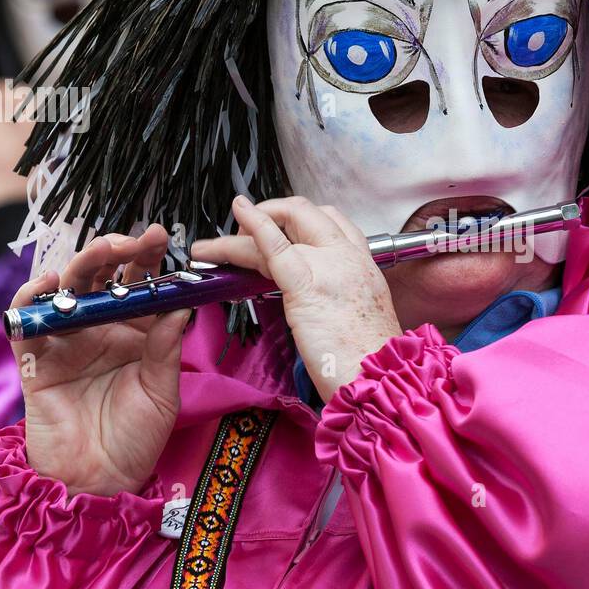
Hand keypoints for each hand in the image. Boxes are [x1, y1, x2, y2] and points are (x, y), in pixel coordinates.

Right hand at [13, 225, 187, 496]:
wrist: (98, 481)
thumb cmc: (136, 439)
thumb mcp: (162, 393)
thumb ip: (166, 349)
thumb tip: (181, 304)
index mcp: (136, 332)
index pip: (140, 283)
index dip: (149, 258)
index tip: (162, 236)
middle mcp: (100, 329)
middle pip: (102, 277)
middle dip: (116, 251)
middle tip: (133, 241)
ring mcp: (66, 341)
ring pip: (66, 289)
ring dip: (81, 265)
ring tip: (101, 252)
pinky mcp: (34, 359)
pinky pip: (26, 321)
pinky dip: (32, 298)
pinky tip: (49, 282)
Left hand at [191, 197, 400, 401]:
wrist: (375, 376)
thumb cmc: (366, 358)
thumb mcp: (359, 314)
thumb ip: (337, 294)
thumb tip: (309, 296)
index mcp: (364, 264)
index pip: (332, 222)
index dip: (299, 220)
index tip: (277, 228)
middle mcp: (349, 256)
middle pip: (307, 212)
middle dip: (271, 213)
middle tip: (244, 234)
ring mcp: (329, 265)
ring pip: (283, 225)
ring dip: (244, 227)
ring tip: (213, 245)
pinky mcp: (305, 283)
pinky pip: (273, 245)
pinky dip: (252, 225)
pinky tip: (238, 214)